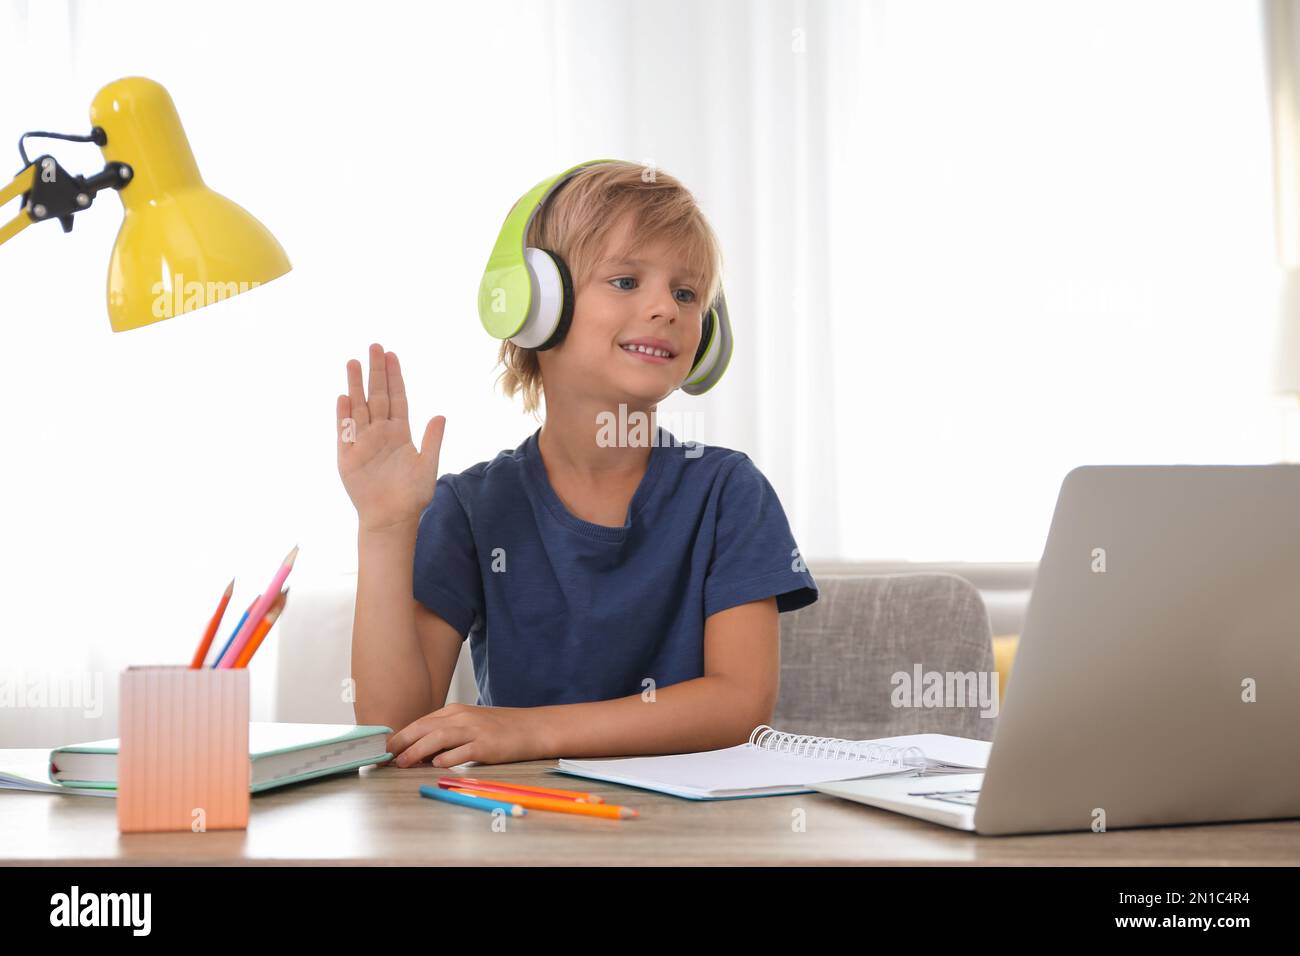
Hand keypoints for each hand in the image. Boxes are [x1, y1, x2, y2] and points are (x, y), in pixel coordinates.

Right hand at [337, 343, 445, 533]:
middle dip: (375, 372)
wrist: (391, 518)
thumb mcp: (427, 466)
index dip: (395, 377)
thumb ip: (432, 440)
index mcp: (400, 433)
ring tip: (352, 362)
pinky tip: (343, 397)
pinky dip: (344, 414)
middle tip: (374, 347)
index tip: (392, 355)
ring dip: (355, 385)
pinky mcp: (348, 456)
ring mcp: (363, 442)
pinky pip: (345, 431)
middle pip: (377, 395)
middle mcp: (380, 433)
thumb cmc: (411, 496)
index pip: (397, 398)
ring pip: (359, 407)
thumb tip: (440, 415)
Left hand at [387, 703, 551, 767]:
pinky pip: (464, 750)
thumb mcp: (470, 725)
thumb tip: (420, 754)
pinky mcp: (488, 744)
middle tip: (384, 757)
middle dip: (401, 742)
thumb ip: (446, 735)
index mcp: (455, 711)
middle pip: (424, 727)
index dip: (400, 736)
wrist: (533, 728)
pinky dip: (448, 758)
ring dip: (417, 750)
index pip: (420, 723)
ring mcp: (475, 729)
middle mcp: (462, 717)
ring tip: (402, 763)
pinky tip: (437, 765)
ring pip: (439, 737)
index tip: (384, 750)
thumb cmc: (500, 730)